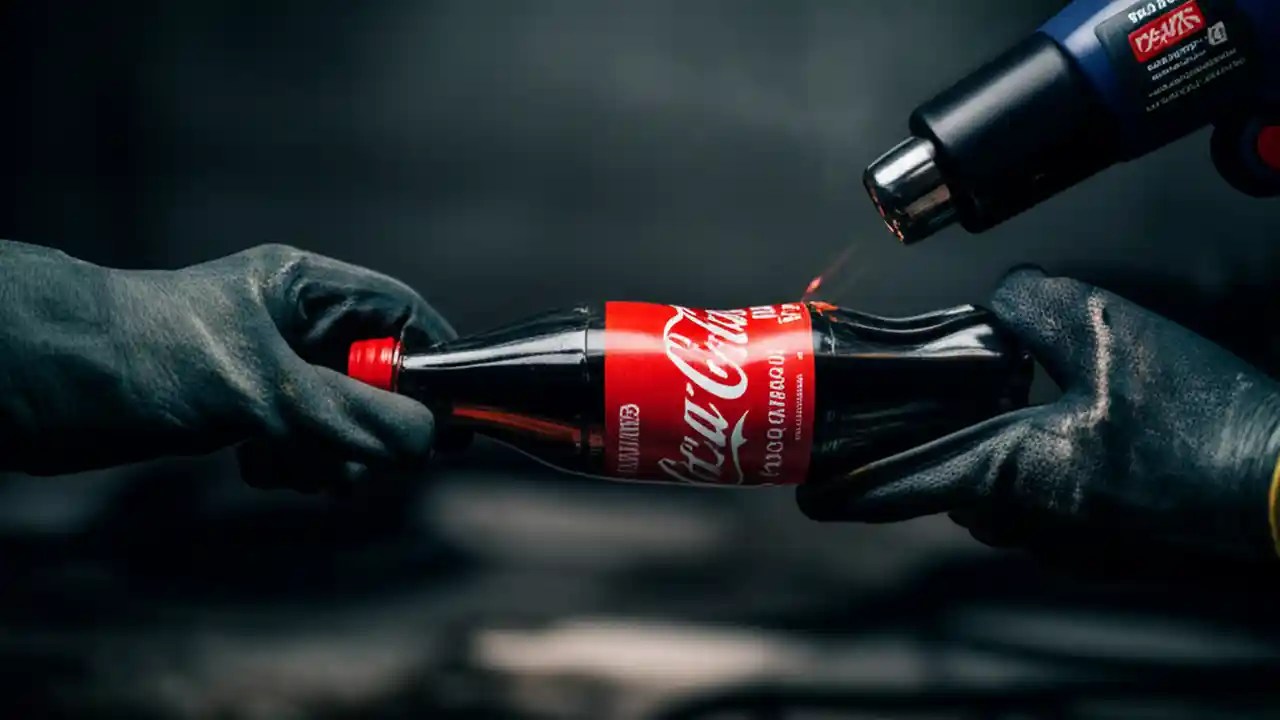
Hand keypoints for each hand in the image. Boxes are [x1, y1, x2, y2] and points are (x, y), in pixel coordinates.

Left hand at [0, 241, 452, 491]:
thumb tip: (428, 441)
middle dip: (377, 426)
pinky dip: (295, 464)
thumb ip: (354, 417)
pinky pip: (299, 439)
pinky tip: (260, 469)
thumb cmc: (147, 359)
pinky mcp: (240, 406)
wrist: (42, 386)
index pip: (398, 314)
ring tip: (298, 471)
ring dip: (333, 454)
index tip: (455, 416)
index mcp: (303, 288)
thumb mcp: (266, 391)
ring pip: (339, 416)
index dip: (434, 361)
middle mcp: (291, 322)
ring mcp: (267, 366)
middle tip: (367, 465)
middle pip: (375, 374)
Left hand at [797, 268, 1279, 562]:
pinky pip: (1043, 510)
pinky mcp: (1103, 547)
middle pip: (945, 486)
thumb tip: (998, 305)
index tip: (809, 492)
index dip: (846, 489)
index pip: (897, 489)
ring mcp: (1067, 543)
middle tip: (921, 416)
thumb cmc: (1203, 418)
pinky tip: (1075, 434)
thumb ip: (1028, 305)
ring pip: (996, 499)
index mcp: (1007, 471)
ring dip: (987, 458)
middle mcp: (1026, 520)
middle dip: (928, 451)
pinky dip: (1036, 474)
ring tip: (1007, 410)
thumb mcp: (1105, 328)